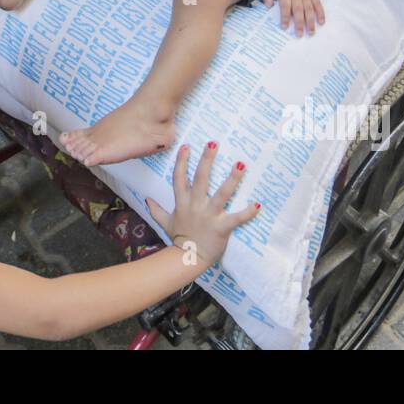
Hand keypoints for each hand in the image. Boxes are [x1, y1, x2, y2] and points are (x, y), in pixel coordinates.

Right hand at [145, 142, 257, 267]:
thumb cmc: (180, 240)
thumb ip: (156, 210)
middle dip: (207, 160)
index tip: (186, 146)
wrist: (188, 260)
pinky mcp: (221, 227)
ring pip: (221, 194)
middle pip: (201, 178)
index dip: (182, 162)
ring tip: (240, 163)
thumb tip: (146, 200)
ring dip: (232, 178)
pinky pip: (236, 218)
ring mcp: (209, 216)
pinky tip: (257, 204)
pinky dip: (247, 212)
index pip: (180, 178)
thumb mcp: (165, 223)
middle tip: (213, 143)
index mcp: (183, 203)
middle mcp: (195, 206)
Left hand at [261, 0, 325, 36]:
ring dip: (311, 21)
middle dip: (299, 23)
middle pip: (298, 10)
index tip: (284, 27)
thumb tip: (268, 6)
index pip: (285, 7)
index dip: (285, 17)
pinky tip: (321, 22)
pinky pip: (318, 4)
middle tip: (299, 35)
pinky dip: (320, 13)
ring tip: (311, 32)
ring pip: (309, 9)